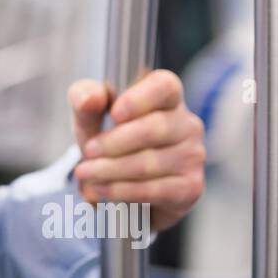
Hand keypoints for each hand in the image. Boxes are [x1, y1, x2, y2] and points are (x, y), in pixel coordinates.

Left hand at [66, 70, 205, 231]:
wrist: (119, 181)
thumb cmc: (108, 138)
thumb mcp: (89, 116)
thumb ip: (84, 98)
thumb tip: (91, 98)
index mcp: (165, 96)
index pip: (164, 86)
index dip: (139, 100)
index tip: (114, 114)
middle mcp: (186, 123)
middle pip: (154, 129)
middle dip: (114, 143)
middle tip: (88, 151)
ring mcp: (193, 155)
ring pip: (150, 163)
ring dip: (111, 170)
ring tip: (86, 172)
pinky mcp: (191, 186)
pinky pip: (156, 190)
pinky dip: (122, 191)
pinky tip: (101, 189)